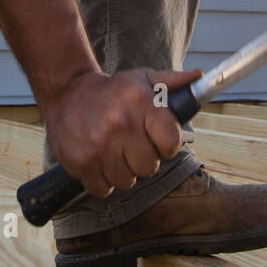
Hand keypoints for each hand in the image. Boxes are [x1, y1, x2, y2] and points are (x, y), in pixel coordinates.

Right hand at [43, 66, 202, 197]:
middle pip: (150, 168)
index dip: (168, 145)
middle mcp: (121, 124)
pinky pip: (104, 189)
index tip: (158, 140)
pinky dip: (103, 181)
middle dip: (143, 160)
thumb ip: (172, 82)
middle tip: (132, 146)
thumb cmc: (111, 91)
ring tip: (114, 152)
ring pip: (127, 181)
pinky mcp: (82, 162)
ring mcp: (99, 146)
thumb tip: (199, 77)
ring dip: (123, 172)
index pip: (172, 142)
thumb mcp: (142, 79)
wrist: (66, 92)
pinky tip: (99, 161)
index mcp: (140, 103)